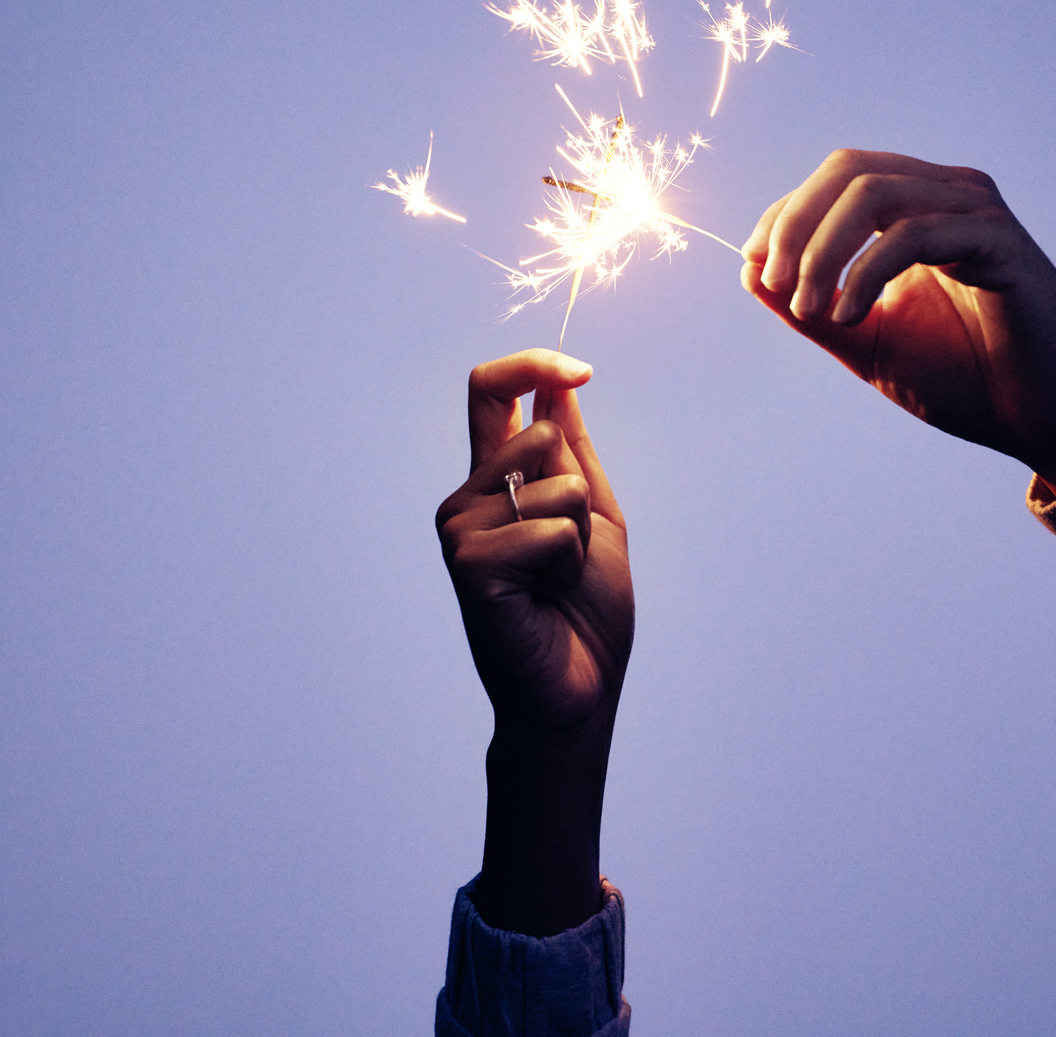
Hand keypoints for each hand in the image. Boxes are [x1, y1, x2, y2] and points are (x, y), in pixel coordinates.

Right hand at [435, 349, 632, 933]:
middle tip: (568, 555)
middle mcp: (468, 498)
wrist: (578, 692)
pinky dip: (566, 563)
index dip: (533, 364)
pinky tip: (542, 600)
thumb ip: (574, 452)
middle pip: (540, 431)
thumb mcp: (594, 517)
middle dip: (583, 490)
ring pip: (557, 483)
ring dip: (579, 535)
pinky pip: (548, 528)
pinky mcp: (469, 564)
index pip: (492, 393)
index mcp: (493, 481)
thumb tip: (562, 383)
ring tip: (554, 582)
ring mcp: (461, 530)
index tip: (582, 370)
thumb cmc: (584, 614)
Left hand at [744, 150, 1055, 496]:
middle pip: (847, 168)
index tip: (758, 270)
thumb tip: (747, 270)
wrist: (1046, 422)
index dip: (784, 216)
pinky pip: (913, 234)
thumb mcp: (867, 343)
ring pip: (873, 191)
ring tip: (811, 308)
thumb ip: (808, 308)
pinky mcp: (1000, 242)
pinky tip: (849, 316)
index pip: (835, 179)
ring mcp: (977, 212)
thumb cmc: (968, 380)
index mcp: (918, 208)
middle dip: (794, 222)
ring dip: (823, 249)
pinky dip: (866, 273)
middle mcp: (948, 194)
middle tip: (776, 283)